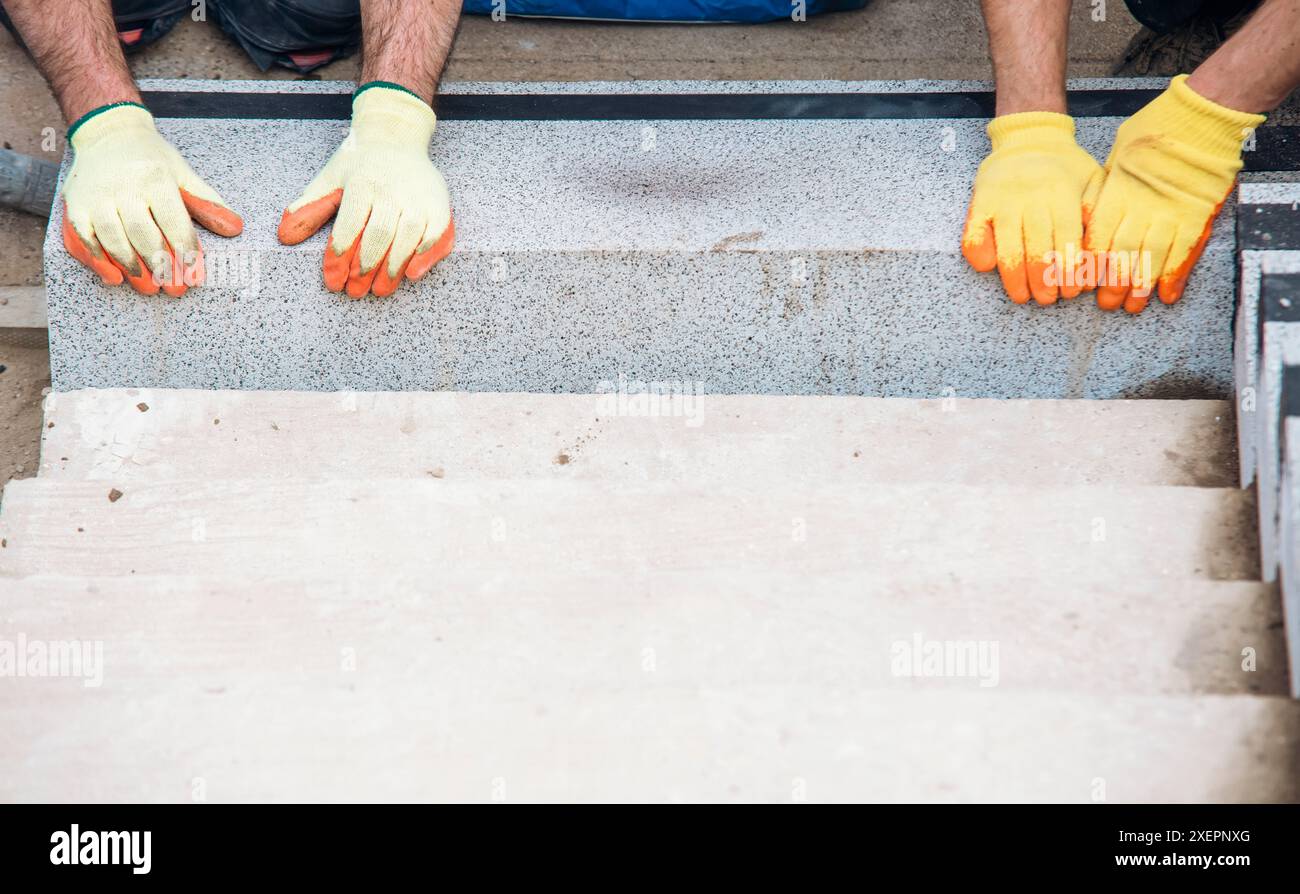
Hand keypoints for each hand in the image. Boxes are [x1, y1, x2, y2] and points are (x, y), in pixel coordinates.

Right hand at [61, 103, 242, 296]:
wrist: (108, 132)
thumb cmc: (152, 160)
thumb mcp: (183, 174)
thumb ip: (207, 203)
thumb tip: (236, 229)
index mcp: (155, 179)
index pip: (173, 221)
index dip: (186, 251)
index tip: (195, 277)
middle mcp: (124, 187)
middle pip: (142, 233)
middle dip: (160, 265)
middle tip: (174, 289)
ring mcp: (96, 196)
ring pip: (112, 238)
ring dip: (131, 267)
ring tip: (149, 288)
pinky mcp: (75, 204)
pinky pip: (83, 236)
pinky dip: (97, 260)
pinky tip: (114, 277)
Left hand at [277, 82, 453, 297]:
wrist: (395, 134)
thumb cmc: (359, 164)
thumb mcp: (329, 179)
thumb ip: (309, 208)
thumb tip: (284, 236)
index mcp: (361, 182)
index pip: (349, 223)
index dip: (340, 255)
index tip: (333, 281)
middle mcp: (391, 188)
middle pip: (380, 233)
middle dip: (366, 266)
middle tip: (355, 291)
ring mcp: (418, 195)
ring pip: (410, 235)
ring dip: (394, 266)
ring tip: (381, 290)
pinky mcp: (439, 202)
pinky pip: (438, 231)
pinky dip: (428, 254)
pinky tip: (413, 272)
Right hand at [962, 112, 1103, 304]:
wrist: (1030, 137)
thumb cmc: (1065, 166)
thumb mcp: (1093, 179)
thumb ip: (1097, 210)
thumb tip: (1100, 250)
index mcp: (1061, 192)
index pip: (1066, 239)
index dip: (1069, 269)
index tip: (1072, 291)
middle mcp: (1031, 196)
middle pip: (1037, 248)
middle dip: (1044, 280)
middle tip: (1049, 299)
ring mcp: (1002, 200)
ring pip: (1007, 246)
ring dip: (1014, 278)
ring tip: (1022, 297)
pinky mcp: (980, 202)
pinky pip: (973, 232)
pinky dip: (978, 252)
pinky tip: (987, 268)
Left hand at [1083, 75, 1263, 312]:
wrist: (1200, 117)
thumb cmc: (1154, 131)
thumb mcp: (1118, 156)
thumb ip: (1106, 188)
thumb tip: (1089, 213)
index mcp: (1118, 192)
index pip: (1098, 237)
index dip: (1090, 263)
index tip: (1082, 281)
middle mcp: (1142, 206)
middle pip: (1122, 253)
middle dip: (1112, 282)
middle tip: (1106, 303)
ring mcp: (1172, 212)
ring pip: (1152, 258)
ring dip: (1140, 286)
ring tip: (1132, 307)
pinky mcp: (1198, 215)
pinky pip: (1184, 252)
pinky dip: (1175, 276)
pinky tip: (1167, 296)